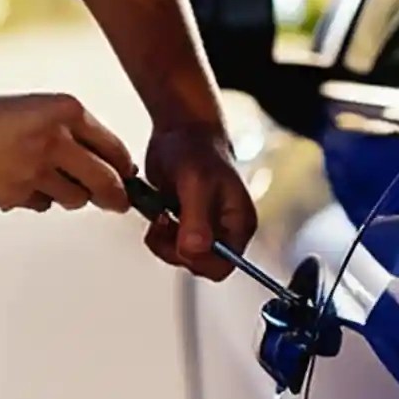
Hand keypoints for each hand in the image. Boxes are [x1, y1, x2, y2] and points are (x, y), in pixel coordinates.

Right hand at [0, 93, 134, 212]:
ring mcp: (37, 168)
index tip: (127, 177)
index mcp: (67, 110)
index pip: (114, 148)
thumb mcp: (42, 110)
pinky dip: (39, 198)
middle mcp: (56, 138)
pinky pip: (45, 205)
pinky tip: (18, 180)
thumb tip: (114, 167)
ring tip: (46, 177)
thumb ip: (77, 134)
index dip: (124, 168)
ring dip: (72, 195)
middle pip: (106, 182)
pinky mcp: (18, 193)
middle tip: (119, 203)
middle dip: (117, 198)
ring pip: (77, 199)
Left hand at [143, 125, 257, 280]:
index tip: (179, 237)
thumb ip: (196, 219)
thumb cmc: (195, 148)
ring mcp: (206, 229)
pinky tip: (159, 213)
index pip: (223, 265)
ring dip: (164, 242)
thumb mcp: (195, 183)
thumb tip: (194, 251)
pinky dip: (159, 234)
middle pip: (200, 265)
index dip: (197, 259)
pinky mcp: (187, 225)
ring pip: (183, 257)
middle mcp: (226, 230)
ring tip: (161, 215)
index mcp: (239, 223)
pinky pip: (171, 245)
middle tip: (165, 223)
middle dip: (176, 248)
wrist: (179, 132)